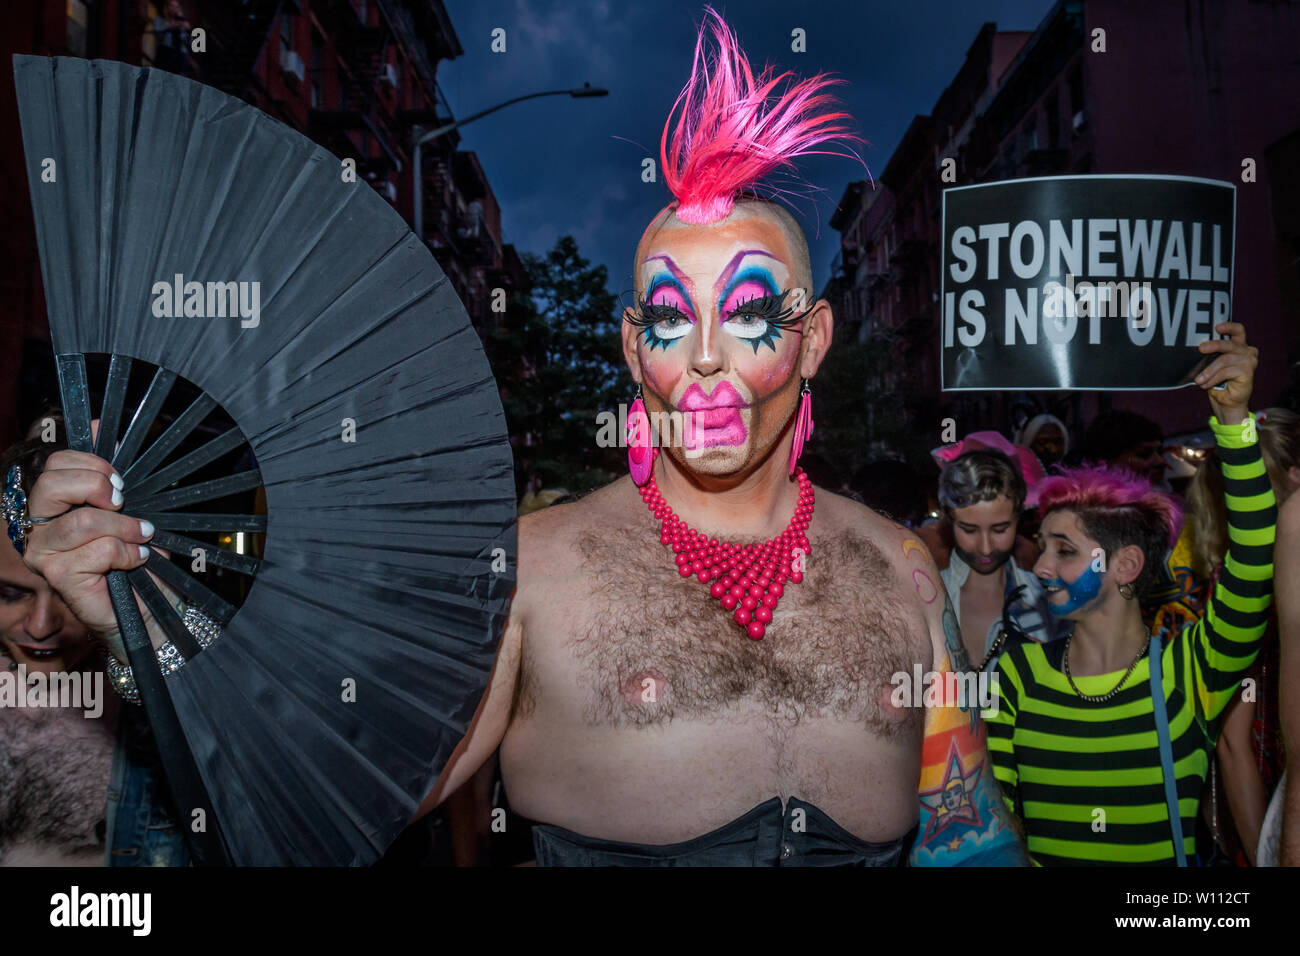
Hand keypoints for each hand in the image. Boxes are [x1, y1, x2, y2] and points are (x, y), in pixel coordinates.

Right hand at [21, 446, 155, 639]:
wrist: (149, 605)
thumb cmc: (135, 554)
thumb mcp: (131, 506)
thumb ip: (111, 470)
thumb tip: (100, 425)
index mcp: (53, 505)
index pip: (55, 464)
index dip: (91, 463)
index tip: (120, 479)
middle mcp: (39, 528)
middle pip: (53, 485)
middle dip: (98, 487)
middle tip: (124, 503)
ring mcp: (43, 554)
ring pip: (84, 521)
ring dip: (124, 527)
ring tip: (142, 536)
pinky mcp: (59, 578)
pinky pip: (98, 550)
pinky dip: (127, 552)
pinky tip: (135, 559)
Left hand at [1195, 322, 1255, 425]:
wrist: (1226, 403)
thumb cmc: (1217, 382)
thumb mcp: (1211, 365)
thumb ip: (1209, 355)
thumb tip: (1196, 347)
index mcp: (1239, 346)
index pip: (1238, 331)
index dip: (1229, 326)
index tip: (1216, 327)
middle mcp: (1247, 351)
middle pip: (1230, 344)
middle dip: (1214, 345)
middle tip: (1201, 349)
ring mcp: (1249, 361)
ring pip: (1225, 360)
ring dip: (1209, 370)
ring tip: (1199, 380)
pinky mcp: (1248, 372)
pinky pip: (1226, 372)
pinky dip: (1213, 378)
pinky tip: (1206, 385)